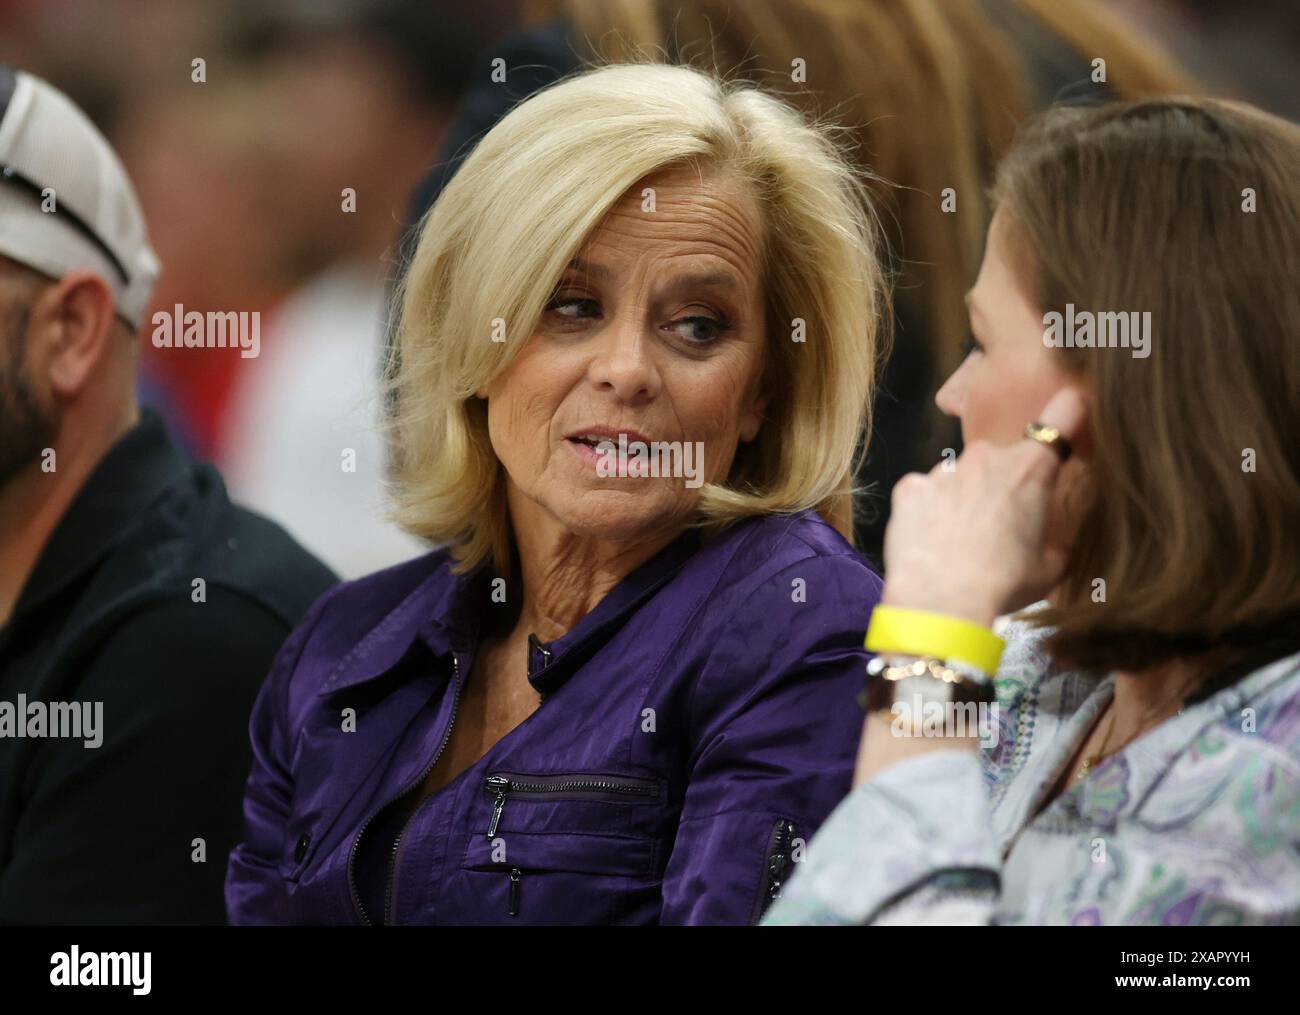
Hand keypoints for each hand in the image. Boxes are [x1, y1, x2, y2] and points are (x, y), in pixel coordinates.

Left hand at [880, 387, 1087, 626]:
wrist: (941, 601)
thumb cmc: (1003, 585)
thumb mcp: (1053, 564)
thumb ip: (1059, 532)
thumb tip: (1058, 528)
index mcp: (1032, 469)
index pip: (1063, 414)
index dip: (1068, 415)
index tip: (1067, 420)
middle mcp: (987, 457)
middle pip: (1003, 459)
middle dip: (1003, 483)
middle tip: (998, 524)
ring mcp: (944, 470)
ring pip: (961, 477)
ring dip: (964, 498)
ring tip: (961, 541)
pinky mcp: (910, 487)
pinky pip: (925, 492)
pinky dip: (929, 510)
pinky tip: (932, 541)